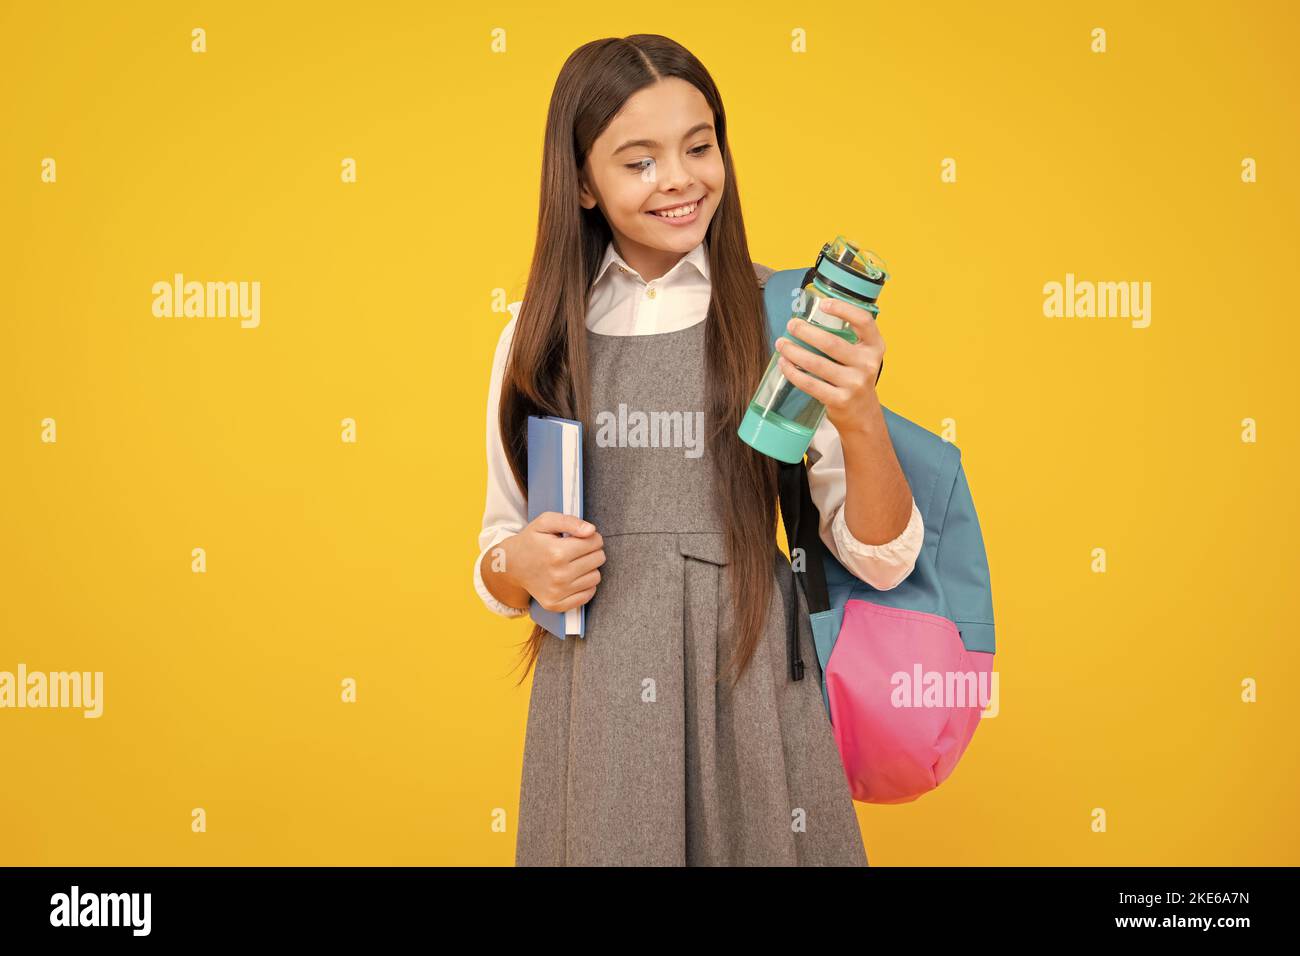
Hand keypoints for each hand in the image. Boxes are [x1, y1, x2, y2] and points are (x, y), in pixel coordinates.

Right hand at [503, 512, 604, 612]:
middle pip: (598, 559)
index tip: (581, 538)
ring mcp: (557, 592)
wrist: (511, 566)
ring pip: (596, 577)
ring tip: (574, 563)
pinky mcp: (556, 605)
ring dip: (589, 568)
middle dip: (592, 551)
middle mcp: (559, 575)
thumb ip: (569, 521)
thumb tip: (591, 531)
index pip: (595, 542)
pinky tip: (573, 577)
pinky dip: (585, 585)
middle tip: (577, 550)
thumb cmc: (531, 541)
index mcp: (557, 552)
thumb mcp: (545, 522)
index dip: (592, 537)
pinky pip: (588, 595)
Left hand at [774, 297, 883, 434]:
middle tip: (791, 325)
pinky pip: (810, 383)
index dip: (843, 309)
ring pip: (816, 363)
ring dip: (794, 351)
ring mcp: (855, 384)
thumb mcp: (860, 357)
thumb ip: (846, 339)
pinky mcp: (840, 400)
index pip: (863, 321)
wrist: (863, 415)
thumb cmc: (855, 378)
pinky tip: (784, 364)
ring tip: (781, 344)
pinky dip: (793, 372)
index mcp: (874, 347)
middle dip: (806, 332)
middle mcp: (868, 364)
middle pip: (831, 343)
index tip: (822, 304)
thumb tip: (808, 319)